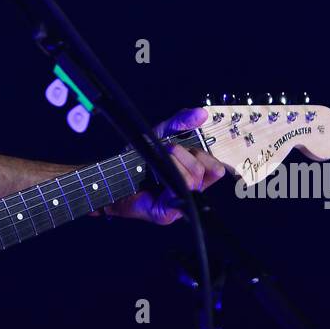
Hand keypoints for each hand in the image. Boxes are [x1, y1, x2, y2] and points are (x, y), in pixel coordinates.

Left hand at [96, 107, 226, 224]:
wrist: (113, 176)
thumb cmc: (138, 158)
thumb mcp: (162, 133)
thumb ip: (181, 122)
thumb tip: (202, 113)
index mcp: (194, 176)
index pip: (216, 169)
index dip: (205, 155)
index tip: (186, 147)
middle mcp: (191, 193)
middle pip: (206, 170)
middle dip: (185, 153)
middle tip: (167, 150)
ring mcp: (180, 205)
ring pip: (193, 179)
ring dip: (174, 161)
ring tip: (158, 159)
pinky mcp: (167, 215)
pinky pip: (179, 193)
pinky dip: (168, 176)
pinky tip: (156, 173)